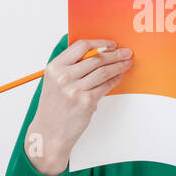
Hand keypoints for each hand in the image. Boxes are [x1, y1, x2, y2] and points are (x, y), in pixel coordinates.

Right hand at [26, 39, 132, 174]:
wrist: (49, 132)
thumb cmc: (53, 107)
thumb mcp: (54, 82)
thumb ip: (71, 67)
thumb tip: (97, 55)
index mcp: (54, 67)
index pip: (80, 46)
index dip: (99, 43)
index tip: (111, 44)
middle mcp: (63, 76)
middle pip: (95, 58)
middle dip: (114, 54)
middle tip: (126, 53)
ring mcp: (74, 89)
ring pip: (103, 71)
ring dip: (118, 66)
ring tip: (126, 63)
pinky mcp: (85, 101)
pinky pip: (105, 86)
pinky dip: (115, 80)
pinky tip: (119, 76)